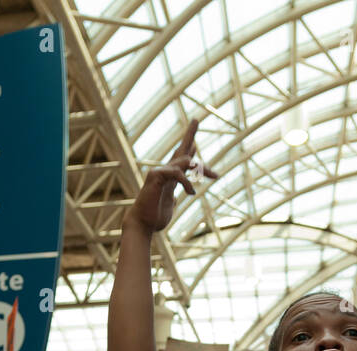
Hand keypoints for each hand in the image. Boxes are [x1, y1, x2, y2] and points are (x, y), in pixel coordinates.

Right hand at [124, 119, 217, 234]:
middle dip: (189, 134)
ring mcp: (159, 172)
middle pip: (180, 150)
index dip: (189, 149)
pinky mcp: (156, 176)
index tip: (196, 142)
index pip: (181, 159)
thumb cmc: (154, 218)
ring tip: (214, 175)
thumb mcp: (169, 206)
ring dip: (200, 167)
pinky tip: (190, 193)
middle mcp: (164, 171)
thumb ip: (173, 199)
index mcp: (169, 178)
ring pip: (183, 160)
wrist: (142, 224)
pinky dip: (187, 182)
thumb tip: (177, 198)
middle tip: (196, 119)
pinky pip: (177, 173)